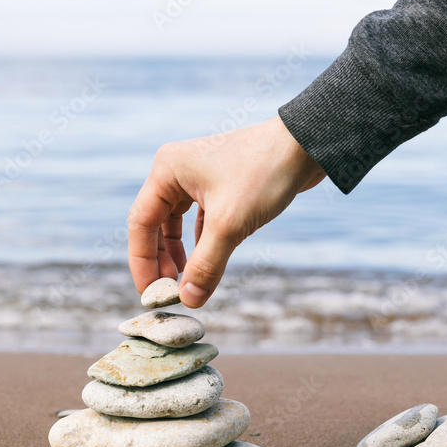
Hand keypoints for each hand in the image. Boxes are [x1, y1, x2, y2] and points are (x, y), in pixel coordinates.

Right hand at [128, 116, 325, 307]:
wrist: (306, 146)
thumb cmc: (264, 174)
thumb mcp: (230, 225)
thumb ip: (206, 265)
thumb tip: (189, 300)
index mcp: (167, 171)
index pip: (140, 223)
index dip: (142, 262)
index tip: (150, 294)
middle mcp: (177, 170)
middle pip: (156, 224)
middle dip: (161, 260)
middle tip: (169, 292)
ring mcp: (199, 177)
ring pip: (179, 223)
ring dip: (182, 253)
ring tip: (186, 282)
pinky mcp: (222, 185)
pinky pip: (202, 219)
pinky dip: (202, 242)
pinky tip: (207, 263)